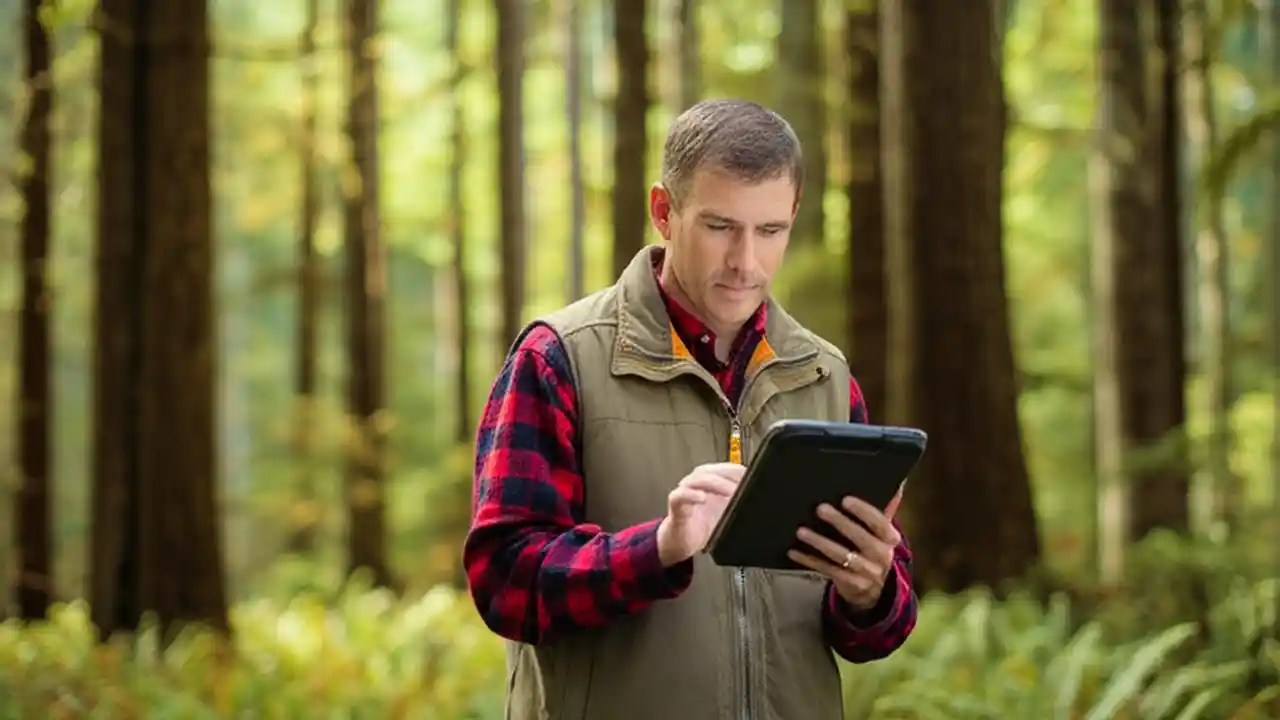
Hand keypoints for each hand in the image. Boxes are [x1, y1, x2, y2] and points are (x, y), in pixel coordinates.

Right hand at [656, 463, 744, 565]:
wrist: (683, 541)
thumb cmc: (705, 524)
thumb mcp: (729, 513)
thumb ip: (740, 503)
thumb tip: (763, 500)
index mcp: (712, 481)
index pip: (727, 469)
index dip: (740, 472)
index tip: (754, 477)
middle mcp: (698, 482)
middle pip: (713, 470)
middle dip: (731, 476)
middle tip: (745, 485)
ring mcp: (686, 491)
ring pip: (699, 479)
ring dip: (717, 484)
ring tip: (730, 492)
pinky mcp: (677, 505)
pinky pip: (681, 496)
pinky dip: (691, 495)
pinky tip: (701, 497)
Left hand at [787, 492, 901, 611]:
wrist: (875, 590)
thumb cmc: (873, 552)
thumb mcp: (882, 534)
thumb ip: (884, 511)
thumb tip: (896, 484)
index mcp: (890, 539)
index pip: (880, 523)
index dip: (863, 511)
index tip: (846, 499)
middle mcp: (881, 556)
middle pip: (860, 538)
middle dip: (840, 522)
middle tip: (820, 509)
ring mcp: (866, 572)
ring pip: (841, 556)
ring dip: (820, 542)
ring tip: (802, 531)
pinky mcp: (850, 584)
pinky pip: (827, 569)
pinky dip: (809, 560)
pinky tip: (794, 551)